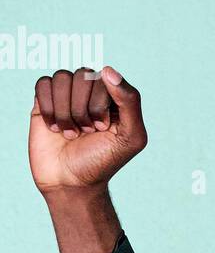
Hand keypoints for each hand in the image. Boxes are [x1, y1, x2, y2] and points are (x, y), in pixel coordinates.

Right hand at [28, 66, 146, 195]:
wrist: (72, 182)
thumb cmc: (103, 161)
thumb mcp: (132, 137)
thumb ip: (130, 102)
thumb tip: (107, 70)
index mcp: (113, 97)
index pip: (105, 78)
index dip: (101, 103)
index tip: (104, 128)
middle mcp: (90, 93)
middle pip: (83, 74)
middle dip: (84, 109)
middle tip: (88, 132)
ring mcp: (66, 95)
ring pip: (62, 78)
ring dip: (67, 111)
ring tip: (72, 133)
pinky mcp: (45, 101)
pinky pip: (43, 85)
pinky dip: (50, 109)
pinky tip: (55, 128)